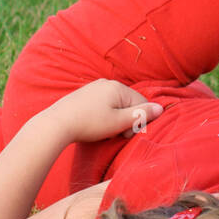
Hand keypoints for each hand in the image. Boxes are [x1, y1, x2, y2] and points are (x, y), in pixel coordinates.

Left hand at [48, 80, 163, 143]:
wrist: (57, 124)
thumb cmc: (89, 123)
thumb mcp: (118, 122)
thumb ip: (140, 115)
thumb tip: (161, 108)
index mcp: (118, 87)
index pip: (141, 103)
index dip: (138, 122)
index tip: (125, 135)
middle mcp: (107, 83)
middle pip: (128, 104)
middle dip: (125, 121)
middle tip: (114, 135)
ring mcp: (94, 87)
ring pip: (115, 106)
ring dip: (114, 121)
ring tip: (102, 131)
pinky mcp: (84, 95)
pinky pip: (103, 105)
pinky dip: (103, 117)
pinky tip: (93, 126)